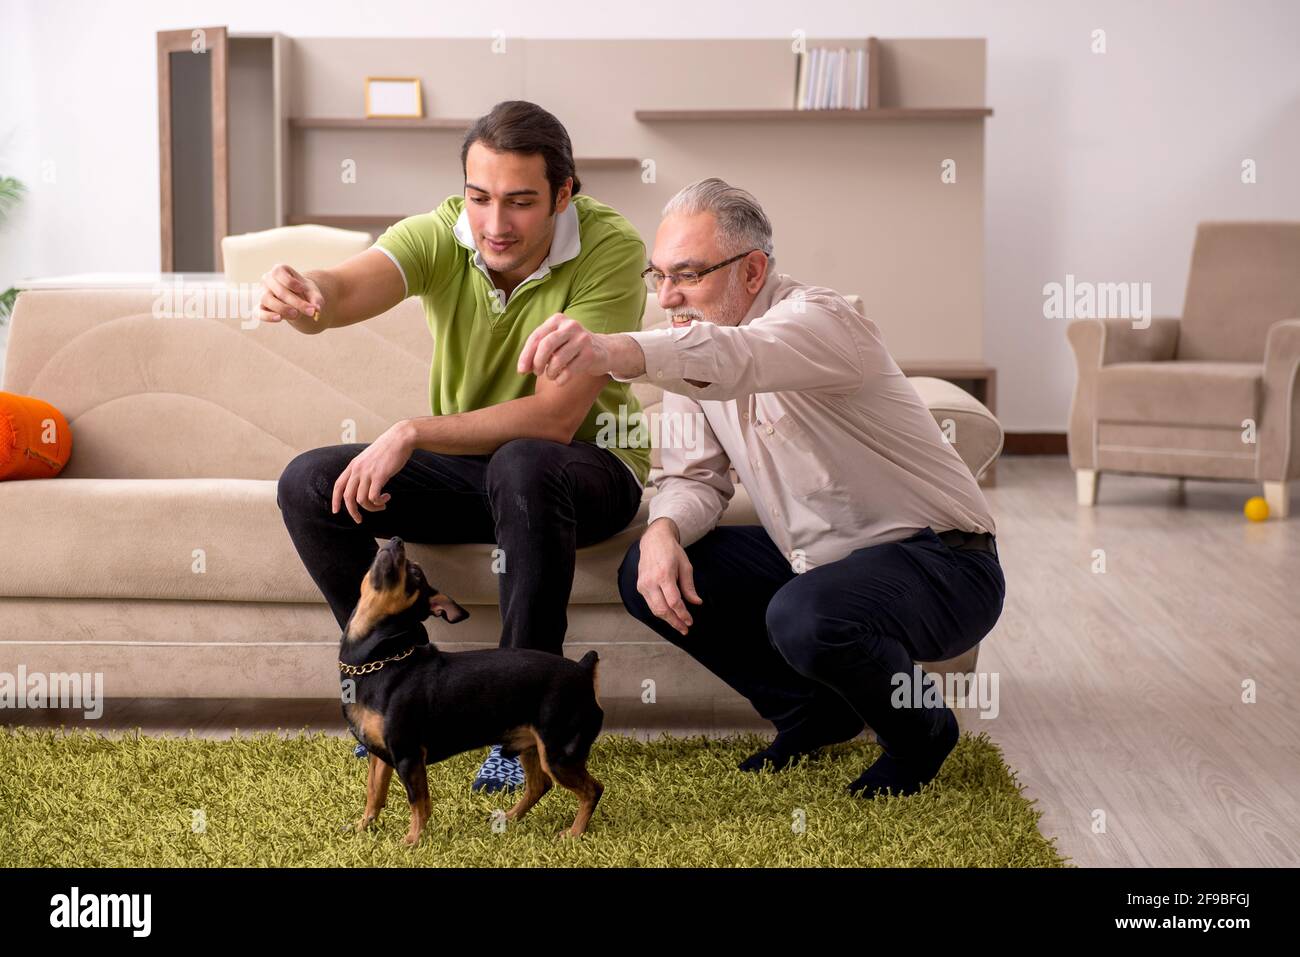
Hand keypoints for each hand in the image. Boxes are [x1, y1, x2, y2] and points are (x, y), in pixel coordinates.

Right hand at [256, 264, 322, 326]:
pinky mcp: (260, 307)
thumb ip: (316, 299)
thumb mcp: (313, 292)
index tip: (301, 288)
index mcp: (279, 270)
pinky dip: (268, 316)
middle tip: (309, 311)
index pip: (279, 272)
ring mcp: (262, 293)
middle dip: (295, 302)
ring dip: (282, 308)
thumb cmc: (304, 292)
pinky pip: (259, 312)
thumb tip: (317, 309)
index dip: (290, 281)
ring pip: (267, 300)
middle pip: (278, 290)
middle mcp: (268, 280)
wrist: (298, 299)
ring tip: (296, 314)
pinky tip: (279, 318)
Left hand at [331, 421, 413, 523]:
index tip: (336, 511)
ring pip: (361, 500)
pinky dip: (379, 502)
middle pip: (348, 497)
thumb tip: (364, 483)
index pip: (338, 485)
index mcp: (353, 465)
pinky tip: (387, 498)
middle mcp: (357, 470)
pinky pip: (373, 497)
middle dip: (352, 511)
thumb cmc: (388, 448)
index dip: (335, 500)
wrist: (400, 439)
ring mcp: (368, 473)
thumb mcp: (369, 458)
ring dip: (371, 508)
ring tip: (381, 505)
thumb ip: (364, 469)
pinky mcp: (379, 476)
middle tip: (359, 519)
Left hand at [517, 313, 610, 385]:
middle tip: (536, 372)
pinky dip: (560, 379)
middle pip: (546, 346)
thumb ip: (538, 350)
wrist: (604, 350)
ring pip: (557, 360)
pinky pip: (569, 371)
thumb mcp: (555, 341)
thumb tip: (522, 368)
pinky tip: (560, 380)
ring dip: (550, 373)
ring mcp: (582, 339)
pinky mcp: (591, 354)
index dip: (526, 355)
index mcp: (558, 319)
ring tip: (551, 375)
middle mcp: (570, 326)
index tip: (521, 371)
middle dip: (537, 362)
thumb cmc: (572, 347)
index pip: (536, 337)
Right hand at [636, 520, 701, 635]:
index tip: (690, 621)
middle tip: (685, 629)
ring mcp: (643, 584)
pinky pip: (650, 603)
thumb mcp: (685, 566)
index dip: (683, 614)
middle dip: (674, 622)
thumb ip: (689, 587)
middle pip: (662, 609)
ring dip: (667, 619)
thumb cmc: (671, 551)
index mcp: (664, 575)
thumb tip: (697, 602)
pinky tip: (669, 615)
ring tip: (678, 625)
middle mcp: (651, 581)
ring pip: (654, 609)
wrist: (653, 540)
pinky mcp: (640, 586)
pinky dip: (660, 611)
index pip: (674, 602)